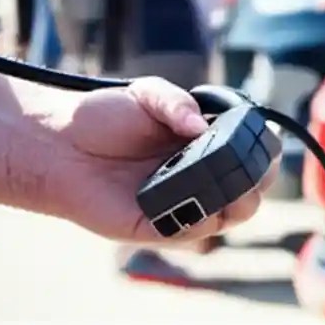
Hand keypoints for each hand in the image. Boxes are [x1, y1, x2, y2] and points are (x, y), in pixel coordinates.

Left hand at [45, 77, 273, 243]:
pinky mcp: (159, 228)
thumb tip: (200, 127)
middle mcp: (201, 177)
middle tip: (252, 166)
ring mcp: (183, 204)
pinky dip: (203, 217)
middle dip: (261, 178)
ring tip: (232, 184)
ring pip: (233, 215)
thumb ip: (177, 104)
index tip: (264, 141)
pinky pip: (193, 230)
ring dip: (241, 200)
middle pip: (253, 189)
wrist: (58, 143)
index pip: (253, 154)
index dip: (266, 151)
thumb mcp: (147, 94)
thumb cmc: (104, 117)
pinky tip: (198, 198)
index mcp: (206, 145)